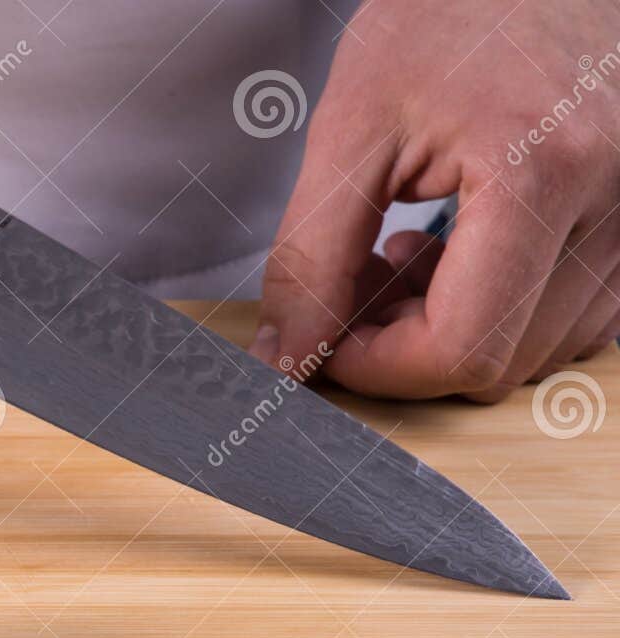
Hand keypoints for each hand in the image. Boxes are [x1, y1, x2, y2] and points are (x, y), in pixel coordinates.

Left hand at [254, 0, 619, 401]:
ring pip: (537, 351)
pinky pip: (573, 318)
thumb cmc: (450, 14)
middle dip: (408, 346)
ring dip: (453, 329)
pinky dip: (504, 311)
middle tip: (356, 282)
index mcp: (543, 171)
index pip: (462, 349)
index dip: (378, 365)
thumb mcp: (352, 126)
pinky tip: (459, 251)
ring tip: (401, 254)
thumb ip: (312, 256)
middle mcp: (616, 205)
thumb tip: (287, 356)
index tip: (328, 338)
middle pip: (500, 364)